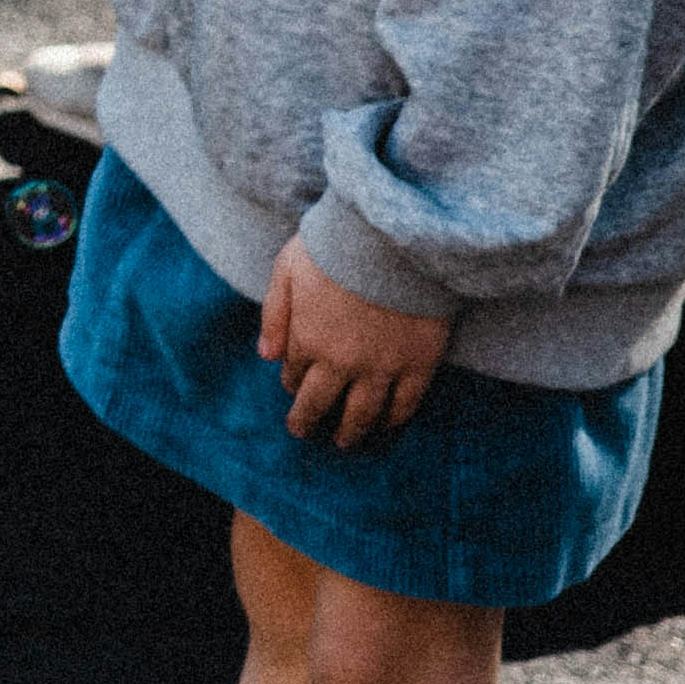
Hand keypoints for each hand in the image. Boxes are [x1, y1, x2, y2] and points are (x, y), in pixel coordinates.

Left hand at [263, 238, 453, 448]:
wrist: (393, 241)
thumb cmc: (334, 247)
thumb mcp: (286, 270)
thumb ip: (275, 315)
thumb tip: (265, 357)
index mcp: (307, 340)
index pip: (294, 374)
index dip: (291, 382)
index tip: (293, 386)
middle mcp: (342, 362)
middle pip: (321, 402)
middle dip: (308, 419)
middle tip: (303, 431)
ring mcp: (382, 367)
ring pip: (363, 413)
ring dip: (351, 431)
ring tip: (345, 442)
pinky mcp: (419, 364)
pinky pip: (406, 403)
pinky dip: (395, 419)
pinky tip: (388, 425)